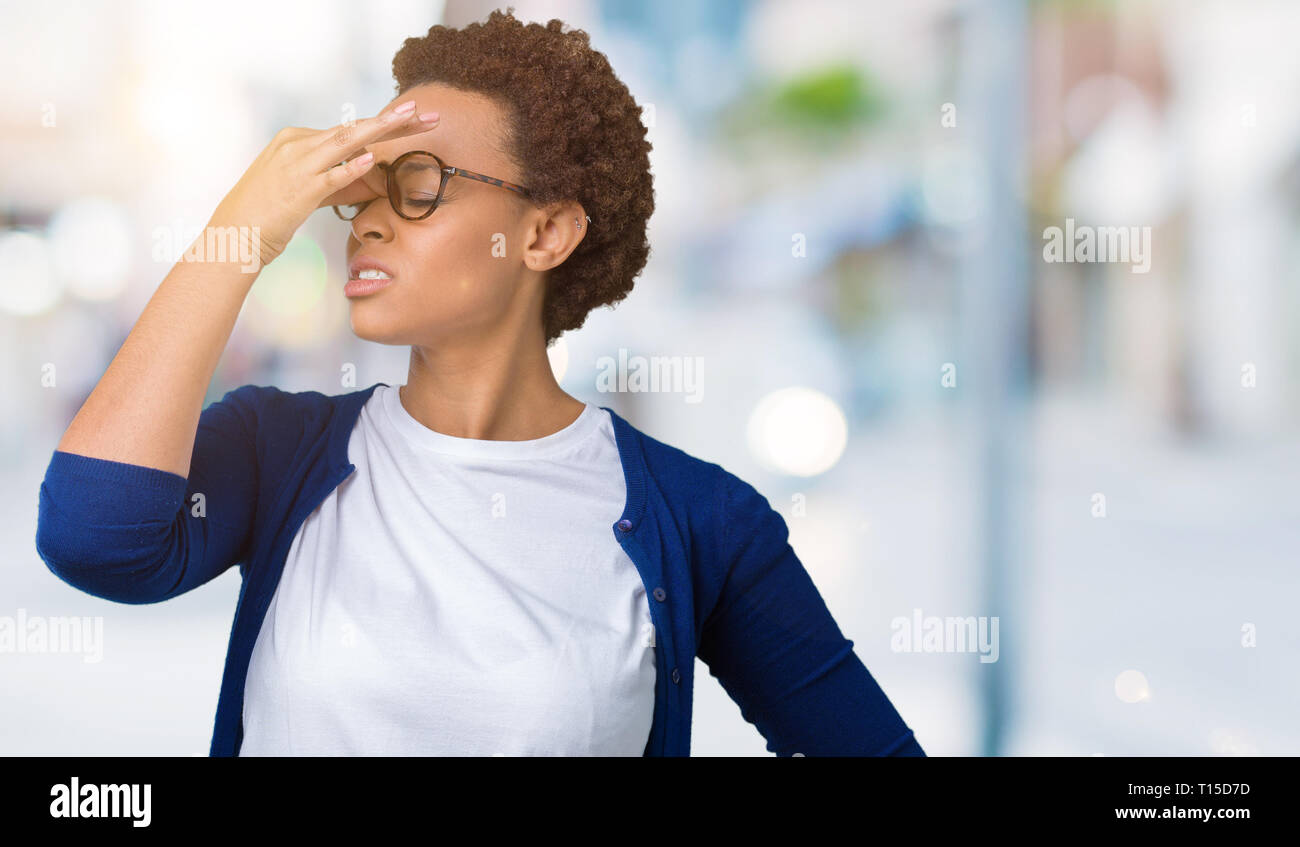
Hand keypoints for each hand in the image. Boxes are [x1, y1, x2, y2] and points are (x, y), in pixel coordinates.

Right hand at [206, 100, 438, 266]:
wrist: (233, 234)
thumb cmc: (267, 214)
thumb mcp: (304, 188)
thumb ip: (336, 178)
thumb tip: (368, 173)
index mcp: (297, 140)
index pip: (349, 129)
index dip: (385, 125)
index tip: (415, 120)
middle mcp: (298, 145)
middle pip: (354, 129)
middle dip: (394, 121)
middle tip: (426, 113)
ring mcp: (298, 165)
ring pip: (346, 142)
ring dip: (381, 130)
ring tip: (410, 119)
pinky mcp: (299, 189)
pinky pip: (330, 176)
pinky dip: (351, 167)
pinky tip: (371, 159)